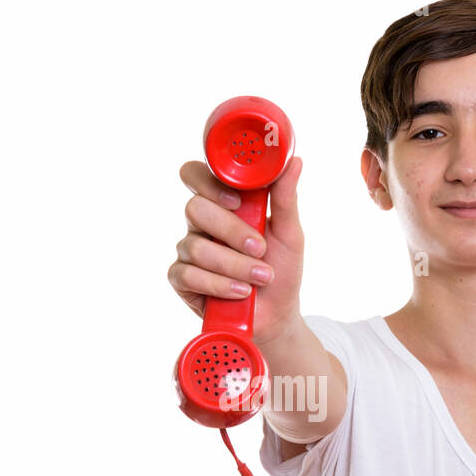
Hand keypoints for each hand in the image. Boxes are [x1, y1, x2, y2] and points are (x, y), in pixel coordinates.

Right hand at [168, 156, 305, 347]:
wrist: (278, 314)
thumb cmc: (281, 269)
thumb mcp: (289, 233)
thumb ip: (285, 197)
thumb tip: (294, 161)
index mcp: (223, 204)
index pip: (197, 175)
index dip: (209, 183)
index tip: (237, 201)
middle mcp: (201, 224)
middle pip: (195, 208)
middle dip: (231, 231)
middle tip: (260, 249)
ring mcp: (189, 251)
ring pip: (195, 246)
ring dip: (234, 265)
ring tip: (261, 278)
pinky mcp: (181, 279)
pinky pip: (188, 274)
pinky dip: (218, 284)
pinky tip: (240, 292)